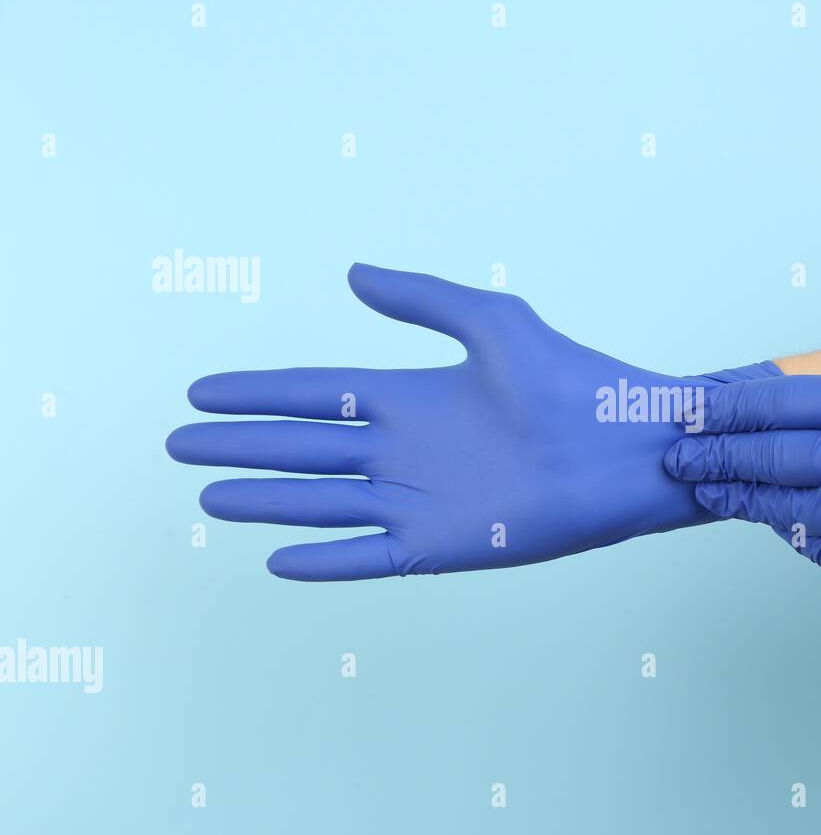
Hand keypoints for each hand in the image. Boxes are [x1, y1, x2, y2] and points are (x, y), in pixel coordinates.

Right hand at [166, 263, 776, 580]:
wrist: (628, 447)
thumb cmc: (573, 379)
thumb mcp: (494, 323)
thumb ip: (424, 300)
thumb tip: (351, 273)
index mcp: (412, 394)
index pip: (315, 393)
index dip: (259, 392)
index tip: (202, 389)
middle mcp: (407, 449)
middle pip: (305, 447)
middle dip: (242, 445)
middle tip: (178, 443)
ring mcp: (422, 499)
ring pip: (325, 502)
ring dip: (267, 499)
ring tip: (208, 495)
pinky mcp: (445, 544)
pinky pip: (370, 556)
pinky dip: (326, 561)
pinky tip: (277, 559)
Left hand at [665, 375, 820, 662]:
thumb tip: (789, 431)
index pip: (779, 400)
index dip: (726, 407)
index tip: (691, 408)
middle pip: (761, 452)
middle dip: (709, 453)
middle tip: (675, 453)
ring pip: (777, 506)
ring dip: (733, 496)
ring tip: (700, 486)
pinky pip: (816, 548)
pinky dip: (793, 534)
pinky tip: (773, 523)